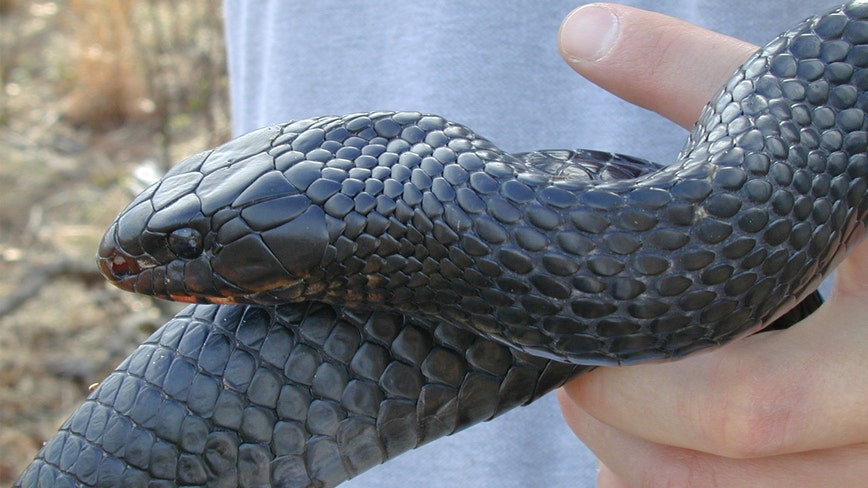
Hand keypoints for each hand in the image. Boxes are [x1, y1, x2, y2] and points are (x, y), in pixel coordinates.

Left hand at [556, 4, 867, 486]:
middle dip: (624, 438)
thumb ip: (694, 76)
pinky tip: (660, 452)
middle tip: (576, 385)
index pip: (743, 404)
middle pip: (732, 476)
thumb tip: (581, 30)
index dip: (630, 397)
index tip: (568, 354)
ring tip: (612, 415)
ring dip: (655, 474)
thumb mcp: (817, 121)